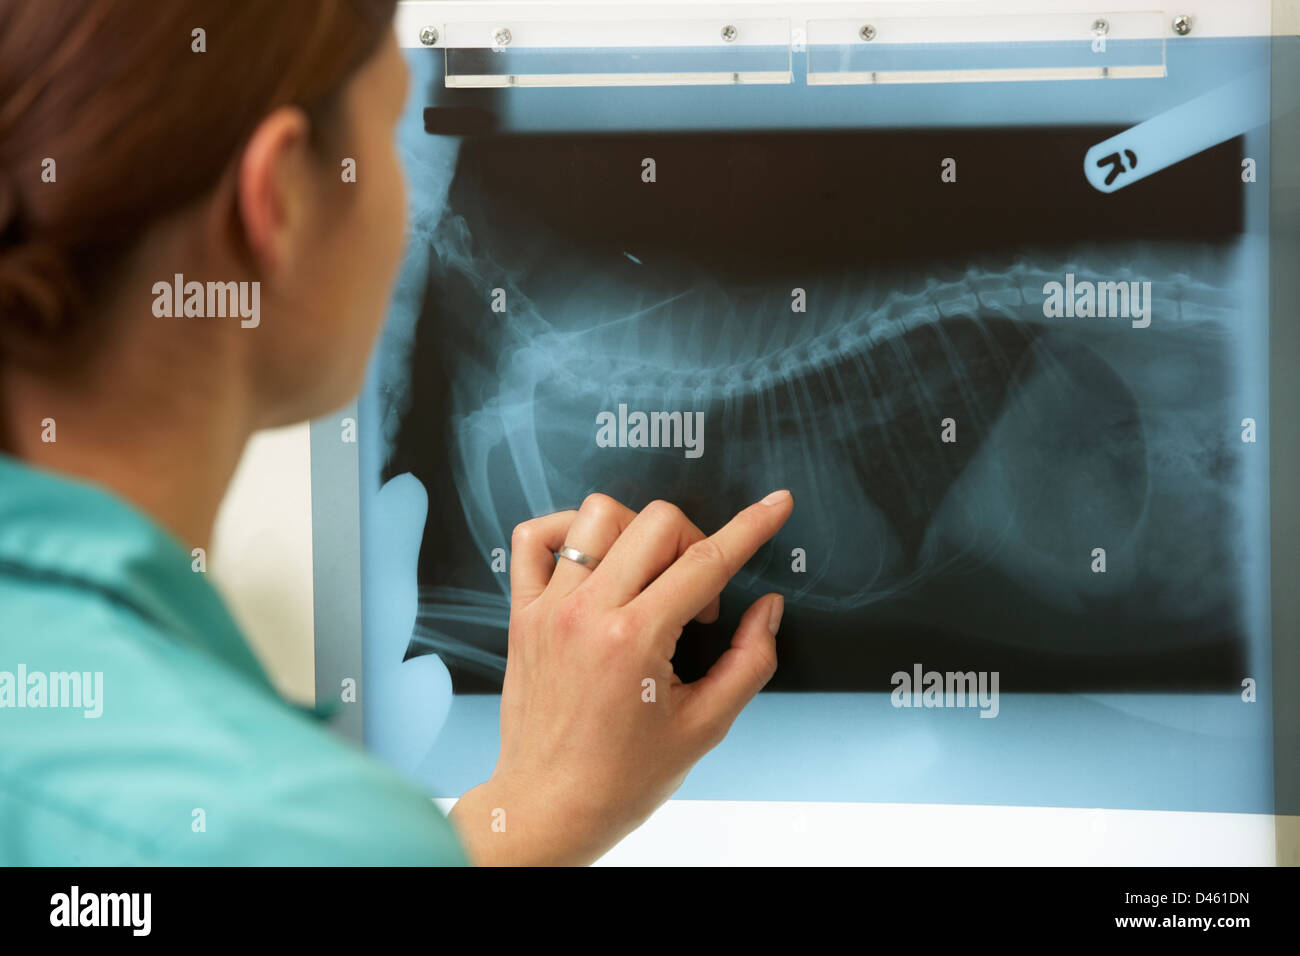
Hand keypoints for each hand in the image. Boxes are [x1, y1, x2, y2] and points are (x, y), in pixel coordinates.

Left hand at [448, 489, 793, 864]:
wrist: (549, 807)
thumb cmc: (620, 779)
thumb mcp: (706, 727)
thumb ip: (748, 661)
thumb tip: (766, 608)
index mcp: (635, 640)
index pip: (707, 561)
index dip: (752, 527)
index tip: (775, 506)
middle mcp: (588, 613)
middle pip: (657, 523)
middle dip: (696, 543)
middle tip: (698, 596)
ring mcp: (549, 608)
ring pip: (598, 515)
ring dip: (637, 533)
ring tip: (648, 578)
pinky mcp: (522, 613)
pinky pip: (535, 538)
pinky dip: (568, 531)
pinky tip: (595, 561)